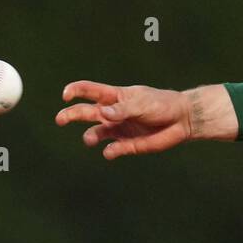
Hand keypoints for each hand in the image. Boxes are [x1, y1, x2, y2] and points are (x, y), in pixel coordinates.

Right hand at [55, 81, 236, 159]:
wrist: (182, 120)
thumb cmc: (162, 104)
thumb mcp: (142, 103)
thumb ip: (123, 109)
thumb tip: (103, 114)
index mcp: (114, 97)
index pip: (89, 90)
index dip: (75, 91)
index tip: (66, 95)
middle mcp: (112, 113)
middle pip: (85, 112)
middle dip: (70, 115)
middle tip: (59, 120)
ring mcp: (118, 129)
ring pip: (95, 133)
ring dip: (90, 137)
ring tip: (90, 140)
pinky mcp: (127, 144)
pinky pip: (113, 149)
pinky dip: (110, 151)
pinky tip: (111, 151)